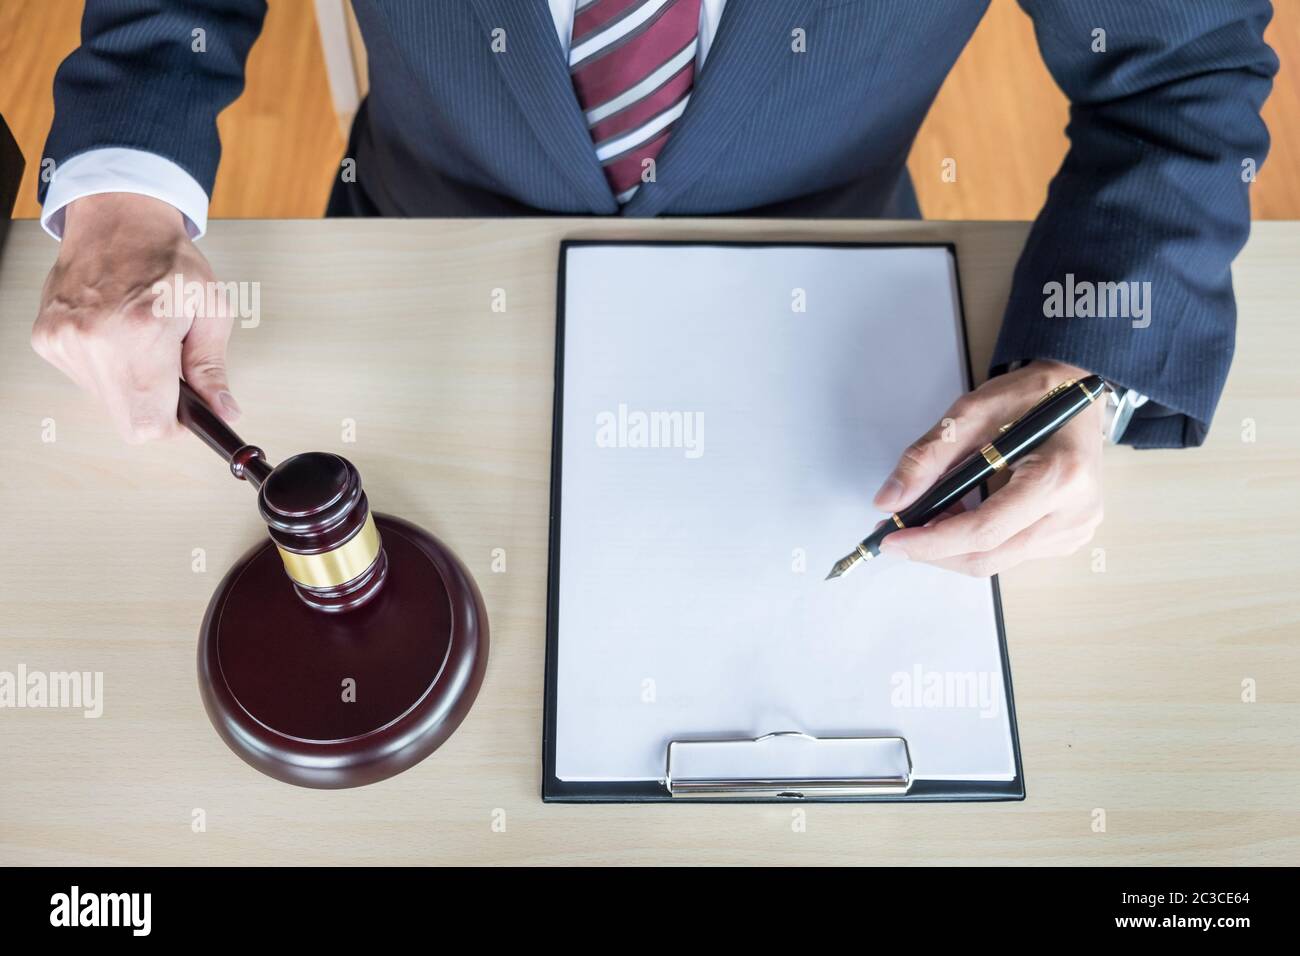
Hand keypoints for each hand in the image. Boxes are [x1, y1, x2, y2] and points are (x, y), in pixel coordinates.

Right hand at [31, 193, 238, 443]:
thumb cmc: (167, 260)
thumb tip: (223, 411)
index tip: (186, 408)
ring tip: (141, 343)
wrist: (117, 222)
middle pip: (128, 422)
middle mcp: (94, 339)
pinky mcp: (46, 339)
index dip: (174, 424)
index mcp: (142, 332)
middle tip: (168, 371)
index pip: (151, 425)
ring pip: (107, 403)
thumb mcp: (210, 310)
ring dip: (131, 387)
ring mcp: (64, 340)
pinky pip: (85, 380)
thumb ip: (212, 368)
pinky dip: (107, 369)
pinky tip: (117, 336)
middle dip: (155, 407)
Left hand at [873, 359, 1103, 575]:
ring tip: (930, 513)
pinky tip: (960, 514)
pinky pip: (1009, 554)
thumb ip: (928, 457)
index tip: (893, 540)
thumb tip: (890, 500)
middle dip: (935, 549)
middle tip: (898, 531)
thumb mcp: (972, 412)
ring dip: (952, 545)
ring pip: (996, 561)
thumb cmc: (1030, 396)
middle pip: (988, 556)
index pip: (985, 530)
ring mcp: (1075, 529)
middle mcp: (1075, 512)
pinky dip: (975, 541)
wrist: (1074, 393)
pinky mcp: (1067, 537)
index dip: (933, 541)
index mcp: (1058, 476)